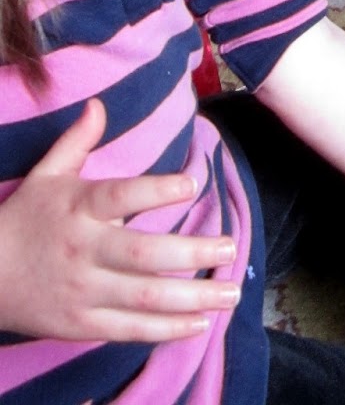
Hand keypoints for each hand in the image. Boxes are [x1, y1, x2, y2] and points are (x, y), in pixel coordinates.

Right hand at [0, 100, 239, 341]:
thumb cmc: (24, 219)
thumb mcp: (45, 175)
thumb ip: (76, 142)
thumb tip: (98, 104)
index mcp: (78, 208)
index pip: (120, 196)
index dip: (156, 190)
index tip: (193, 184)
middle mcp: (83, 250)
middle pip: (143, 253)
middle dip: (192, 252)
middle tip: (231, 245)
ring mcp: (83, 291)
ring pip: (144, 297)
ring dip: (193, 296)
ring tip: (231, 290)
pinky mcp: (82, 325)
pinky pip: (130, 330)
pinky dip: (166, 329)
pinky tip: (201, 321)